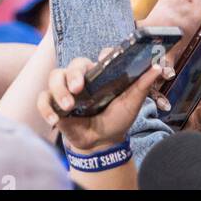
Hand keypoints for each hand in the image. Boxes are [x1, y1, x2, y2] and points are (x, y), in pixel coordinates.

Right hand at [37, 50, 167, 154]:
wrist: (102, 144)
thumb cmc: (117, 119)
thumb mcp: (131, 104)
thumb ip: (142, 85)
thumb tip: (157, 66)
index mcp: (100, 73)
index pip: (98, 57)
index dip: (100, 56)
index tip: (102, 61)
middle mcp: (81, 77)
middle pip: (73, 65)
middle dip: (73, 75)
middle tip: (78, 88)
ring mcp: (65, 89)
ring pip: (55, 77)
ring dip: (59, 90)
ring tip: (67, 106)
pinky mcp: (54, 104)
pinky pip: (43, 99)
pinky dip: (46, 108)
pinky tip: (54, 120)